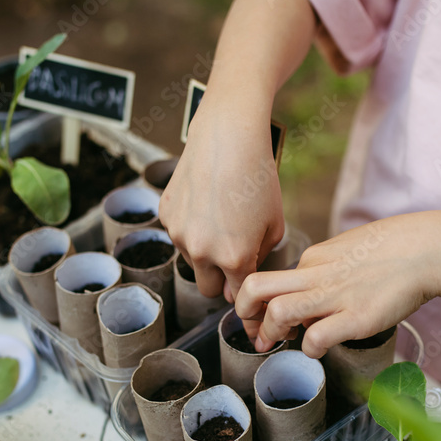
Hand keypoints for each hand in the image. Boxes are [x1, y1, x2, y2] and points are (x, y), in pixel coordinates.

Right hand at [159, 94, 284, 300]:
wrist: (227, 136)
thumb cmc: (257, 178)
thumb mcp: (274, 225)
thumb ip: (260, 259)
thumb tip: (244, 280)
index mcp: (233, 257)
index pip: (238, 296)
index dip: (247, 300)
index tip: (251, 303)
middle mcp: (201, 251)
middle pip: (209, 289)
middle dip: (222, 281)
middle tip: (236, 260)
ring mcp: (178, 234)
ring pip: (192, 262)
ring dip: (205, 253)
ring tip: (223, 220)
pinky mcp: (165, 215)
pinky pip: (179, 235)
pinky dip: (192, 228)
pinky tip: (207, 203)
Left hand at [236, 212, 440, 356]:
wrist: (430, 249)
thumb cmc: (395, 251)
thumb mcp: (348, 250)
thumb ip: (325, 271)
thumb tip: (311, 300)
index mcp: (313, 258)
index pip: (270, 280)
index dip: (261, 304)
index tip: (265, 320)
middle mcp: (317, 274)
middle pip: (255, 288)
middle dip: (244, 314)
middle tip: (256, 333)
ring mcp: (335, 296)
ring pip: (278, 311)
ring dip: (270, 333)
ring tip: (280, 343)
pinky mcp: (357, 317)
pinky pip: (316, 338)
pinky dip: (309, 349)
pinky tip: (319, 349)